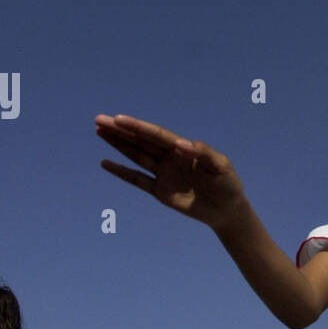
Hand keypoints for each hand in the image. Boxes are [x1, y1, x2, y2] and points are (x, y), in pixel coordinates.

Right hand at [95, 115, 249, 230]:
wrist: (227, 209)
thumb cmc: (228, 184)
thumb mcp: (220, 166)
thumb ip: (202, 153)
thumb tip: (180, 145)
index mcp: (183, 149)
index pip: (156, 135)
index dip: (137, 127)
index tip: (119, 119)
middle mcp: (170, 158)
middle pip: (141, 141)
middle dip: (120, 131)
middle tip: (99, 119)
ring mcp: (163, 174)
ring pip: (136, 155)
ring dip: (118, 144)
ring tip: (100, 131)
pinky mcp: (160, 191)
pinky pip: (137, 180)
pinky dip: (122, 172)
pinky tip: (106, 163)